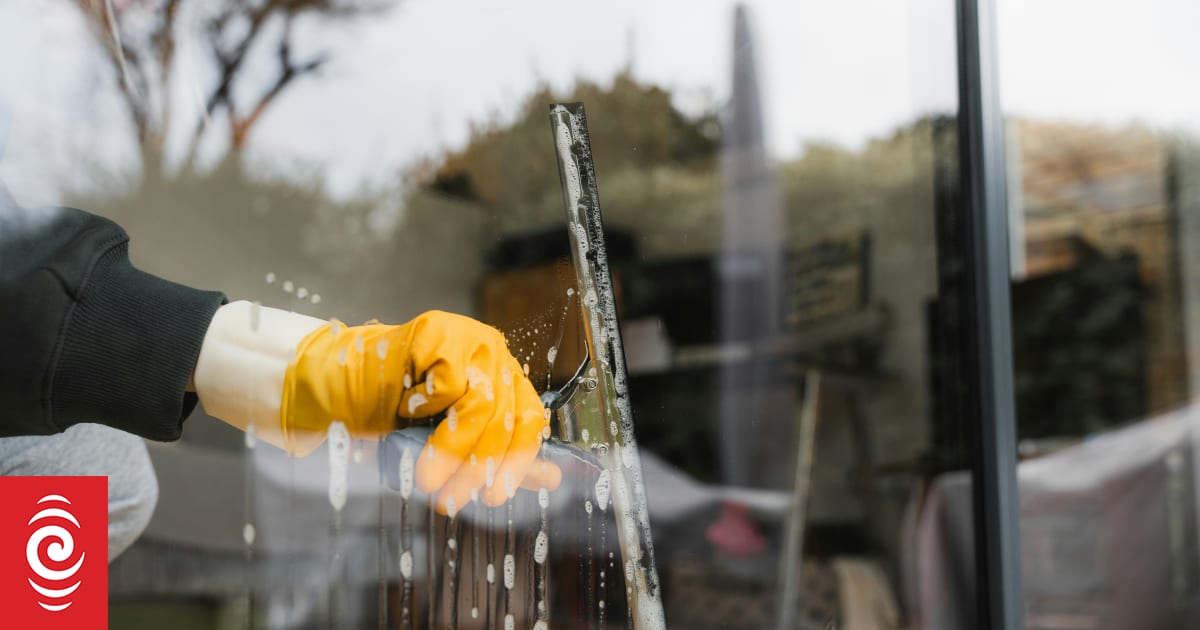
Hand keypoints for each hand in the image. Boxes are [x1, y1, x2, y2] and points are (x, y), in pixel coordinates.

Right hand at [281, 310, 560, 513]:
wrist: (340, 385)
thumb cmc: (394, 414)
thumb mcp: (449, 443)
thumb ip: (498, 456)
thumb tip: (550, 480)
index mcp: (504, 377)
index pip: (530, 418)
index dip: (517, 460)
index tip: (494, 495)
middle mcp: (493, 354)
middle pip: (506, 416)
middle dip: (478, 466)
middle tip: (451, 500)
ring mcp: (468, 338)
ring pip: (481, 405)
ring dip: (454, 451)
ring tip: (428, 478)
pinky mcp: (439, 331)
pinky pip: (448, 384)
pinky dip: (428, 409)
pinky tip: (407, 413)